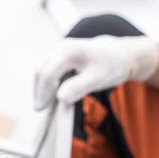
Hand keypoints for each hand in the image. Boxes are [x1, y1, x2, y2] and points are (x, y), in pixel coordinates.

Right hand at [33, 35, 158, 109]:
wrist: (119, 54)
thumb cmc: (111, 66)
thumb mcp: (98, 78)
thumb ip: (78, 87)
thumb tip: (59, 98)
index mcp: (69, 51)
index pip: (48, 73)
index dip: (43, 92)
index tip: (41, 109)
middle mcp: (61, 47)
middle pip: (41, 70)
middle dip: (39, 91)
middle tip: (40, 109)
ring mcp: (59, 50)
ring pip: (42, 70)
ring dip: (41, 87)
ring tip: (45, 104)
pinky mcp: (60, 56)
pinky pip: (48, 70)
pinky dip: (47, 83)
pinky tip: (51, 96)